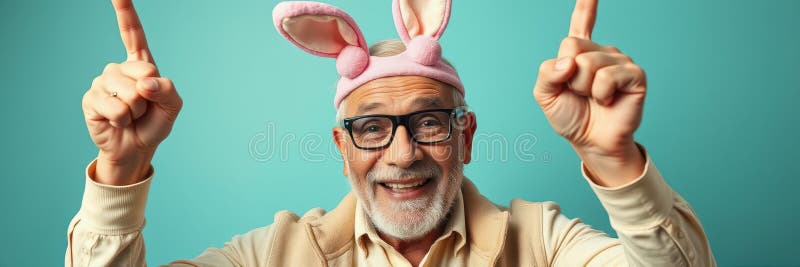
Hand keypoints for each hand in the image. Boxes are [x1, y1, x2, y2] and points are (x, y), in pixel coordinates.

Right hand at [81, 0, 181, 184]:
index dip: (124, 12)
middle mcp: (119, 69)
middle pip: (140, 74)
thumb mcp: (172, 106)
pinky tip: (118, 121)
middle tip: (143, 108)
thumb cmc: (154, 123)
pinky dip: (122, 119)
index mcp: (141, 64)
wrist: (136, 148)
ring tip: (131, 115)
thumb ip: (166, 89)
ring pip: (128, 93)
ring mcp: (102, 82)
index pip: (132, 33)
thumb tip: (144, 83)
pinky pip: (114, 107)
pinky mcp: (91, 99)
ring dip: (135, 110)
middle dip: (148, 98)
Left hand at [533, 0, 645, 185]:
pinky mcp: (634, 75)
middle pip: (572, 46)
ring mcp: (619, 61)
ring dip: (584, 88)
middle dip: (568, 76)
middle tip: (579, 93)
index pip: (581, 22)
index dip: (586, 5)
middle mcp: (600, 52)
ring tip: (594, 99)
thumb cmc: (571, 118)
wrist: (591, 143)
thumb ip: (546, 73)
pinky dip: (601, 93)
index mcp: (579, 54)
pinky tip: (608, 101)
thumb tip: (567, 62)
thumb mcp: (546, 95)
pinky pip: (608, 76)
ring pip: (588, 63)